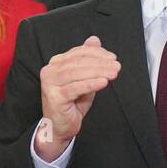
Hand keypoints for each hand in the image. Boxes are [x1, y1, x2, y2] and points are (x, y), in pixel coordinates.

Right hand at [36, 36, 119, 159]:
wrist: (60, 126)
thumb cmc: (72, 103)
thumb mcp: (84, 78)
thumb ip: (88, 60)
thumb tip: (94, 40)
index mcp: (56, 63)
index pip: (78, 53)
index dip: (97, 53)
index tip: (112, 57)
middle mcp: (50, 71)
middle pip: (78, 62)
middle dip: (100, 63)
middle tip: (116, 66)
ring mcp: (50, 84)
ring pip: (77, 73)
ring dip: (98, 72)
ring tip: (114, 73)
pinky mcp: (55, 97)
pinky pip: (76, 87)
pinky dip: (91, 83)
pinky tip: (103, 82)